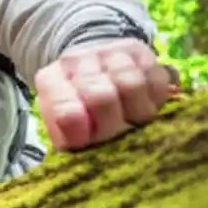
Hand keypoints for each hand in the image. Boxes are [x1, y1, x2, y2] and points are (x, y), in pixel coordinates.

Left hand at [35, 39, 179, 150]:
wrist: (93, 65)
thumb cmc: (77, 105)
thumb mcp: (61, 124)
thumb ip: (67, 139)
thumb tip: (83, 157)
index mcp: (50, 80)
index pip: (64, 110)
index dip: (80, 133)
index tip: (88, 142)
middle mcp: (77, 60)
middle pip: (102, 97)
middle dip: (112, 126)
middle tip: (115, 135)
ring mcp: (109, 52)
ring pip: (133, 85)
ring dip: (138, 112)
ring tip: (133, 120)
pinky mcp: (140, 50)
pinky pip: (157, 79)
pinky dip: (156, 98)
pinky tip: (145, 103)